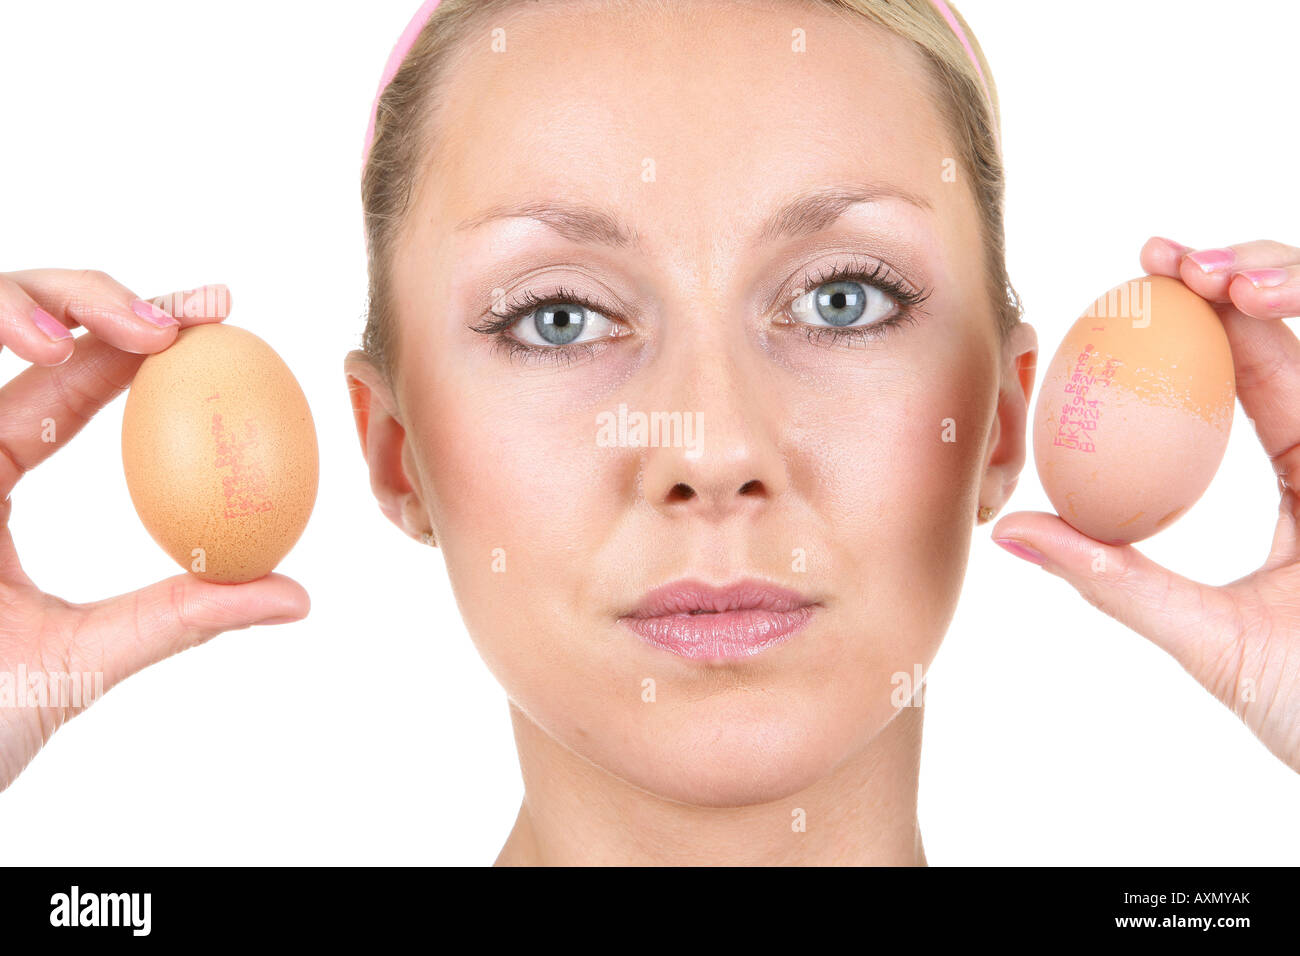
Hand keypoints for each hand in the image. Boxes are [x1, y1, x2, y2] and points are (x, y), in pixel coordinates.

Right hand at [0, 270, 308, 791]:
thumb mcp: (83, 660)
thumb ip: (176, 617)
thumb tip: (294, 595)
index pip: (65, 386)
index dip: (135, 337)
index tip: (219, 314)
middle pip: (13, 325)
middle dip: (91, 294)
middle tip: (182, 320)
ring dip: (31, 299)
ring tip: (127, 333)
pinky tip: (49, 346)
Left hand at [993, 237, 1299, 772]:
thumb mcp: (1205, 636)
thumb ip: (1117, 581)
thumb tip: (1010, 533)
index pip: (1249, 375)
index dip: (1195, 318)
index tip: (1133, 279)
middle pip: (1292, 334)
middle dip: (1237, 272)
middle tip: (1164, 258)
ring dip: (1283, 277)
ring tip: (1214, 275)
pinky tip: (1263, 301)